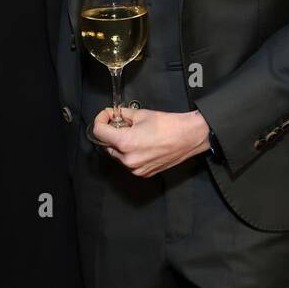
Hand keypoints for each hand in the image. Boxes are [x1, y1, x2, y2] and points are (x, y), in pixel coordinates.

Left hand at [91, 106, 210, 176]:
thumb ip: (122, 115)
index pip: (99, 132)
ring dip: (120, 144)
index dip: (100, 120)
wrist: (189, 136)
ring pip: (118, 155)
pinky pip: (129, 163)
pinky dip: (130, 153)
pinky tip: (141, 144)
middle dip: (111, 133)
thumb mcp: (141, 114)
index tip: (106, 115)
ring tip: (134, 133)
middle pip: (107, 145)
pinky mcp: (144, 173)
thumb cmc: (169, 125)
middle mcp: (128, 159)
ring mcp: (136, 169)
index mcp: (125, 143)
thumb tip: (113, 115)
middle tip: (120, 122)